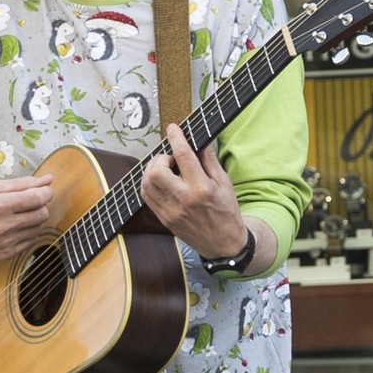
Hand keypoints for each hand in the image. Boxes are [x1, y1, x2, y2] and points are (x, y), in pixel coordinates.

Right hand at [0, 176, 61, 266]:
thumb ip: (23, 183)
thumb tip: (49, 179)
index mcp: (0, 205)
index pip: (38, 198)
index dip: (46, 192)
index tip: (44, 189)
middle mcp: (4, 226)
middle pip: (42, 214)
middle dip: (41, 205)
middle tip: (30, 201)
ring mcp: (7, 242)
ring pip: (39, 228)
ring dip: (36, 218)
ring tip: (22, 214)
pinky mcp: (9, 253)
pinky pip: (31, 241)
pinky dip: (29, 231)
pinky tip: (16, 226)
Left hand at [139, 129, 248, 262]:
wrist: (222, 244)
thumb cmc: (226, 212)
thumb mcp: (225, 184)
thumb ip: (210, 161)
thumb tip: (200, 141)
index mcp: (202, 189)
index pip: (183, 156)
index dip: (176, 138)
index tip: (173, 128)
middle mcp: (183, 200)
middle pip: (157, 170)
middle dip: (161, 158)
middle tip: (171, 159)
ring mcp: (170, 211)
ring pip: (147, 183)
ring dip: (153, 170)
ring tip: (166, 170)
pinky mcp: (163, 219)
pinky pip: (146, 196)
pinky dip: (149, 183)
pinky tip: (161, 181)